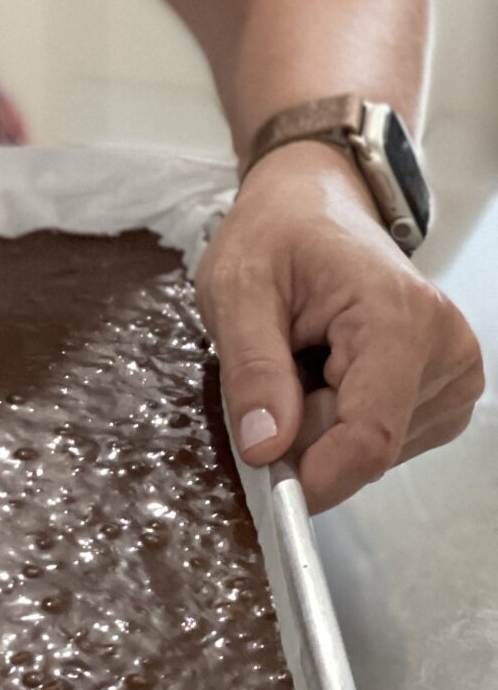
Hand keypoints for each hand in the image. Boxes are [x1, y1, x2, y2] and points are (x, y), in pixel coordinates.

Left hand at [197, 141, 482, 510]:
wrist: (313, 208)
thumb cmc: (277, 237)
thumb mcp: (237, 290)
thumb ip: (253, 370)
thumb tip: (266, 448)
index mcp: (400, 319)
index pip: (370, 437)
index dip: (315, 476)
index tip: (264, 482)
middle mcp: (446, 349)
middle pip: (366, 448)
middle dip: (302, 435)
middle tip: (271, 375)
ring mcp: (453, 374)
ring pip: (371, 450)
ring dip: (318, 424)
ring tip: (303, 361)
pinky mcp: (442, 392)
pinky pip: (379, 439)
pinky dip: (338, 420)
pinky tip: (326, 373)